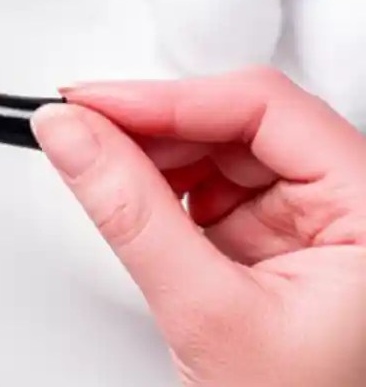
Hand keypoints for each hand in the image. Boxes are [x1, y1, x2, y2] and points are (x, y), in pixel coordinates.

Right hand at [32, 67, 365, 386]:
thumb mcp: (207, 312)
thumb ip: (132, 213)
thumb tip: (72, 134)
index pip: (264, 110)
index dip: (168, 98)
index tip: (91, 103)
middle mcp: (352, 206)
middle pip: (239, 120)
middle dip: (153, 125)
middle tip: (79, 129)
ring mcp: (315, 223)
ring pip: (221, 148)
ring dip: (152, 154)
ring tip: (98, 167)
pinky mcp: (276, 242)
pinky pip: (212, 187)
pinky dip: (162, 188)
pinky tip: (132, 196)